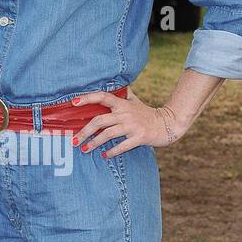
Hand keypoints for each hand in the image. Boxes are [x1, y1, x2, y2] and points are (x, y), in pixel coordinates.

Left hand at [69, 87, 187, 156]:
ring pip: (108, 134)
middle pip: (99, 120)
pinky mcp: (139, 137)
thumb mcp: (135, 101)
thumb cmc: (147, 113)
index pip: (102, 97)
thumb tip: (114, 85)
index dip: (87, 98)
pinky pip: (122, 146)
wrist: (167, 123)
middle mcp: (125, 113)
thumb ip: (123, 94)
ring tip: (84, 149)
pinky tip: (105, 155)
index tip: (73, 102)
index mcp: (122, 104)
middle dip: (85, 131)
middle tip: (74, 140)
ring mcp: (132, 126)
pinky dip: (112, 152)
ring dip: (94, 143)